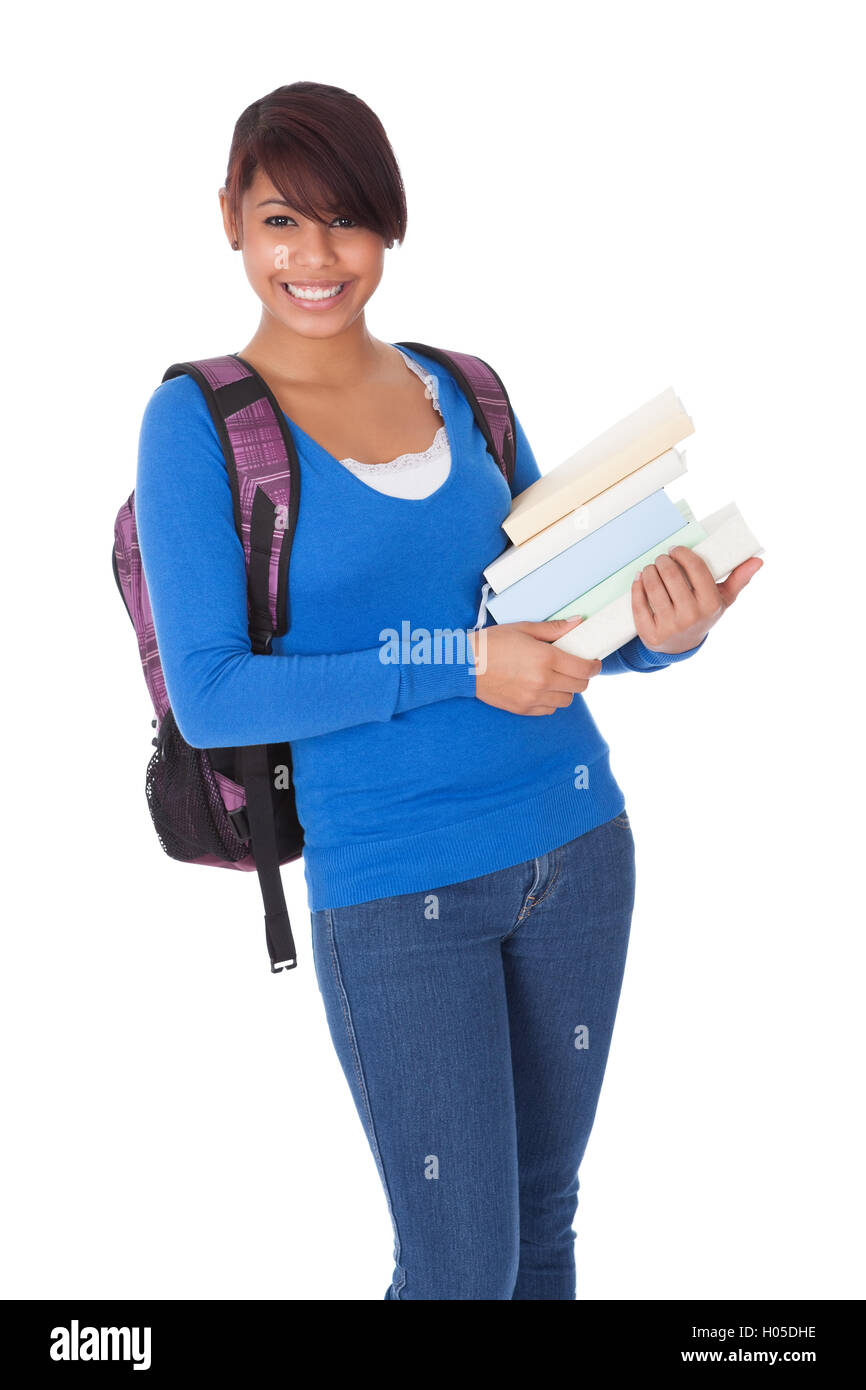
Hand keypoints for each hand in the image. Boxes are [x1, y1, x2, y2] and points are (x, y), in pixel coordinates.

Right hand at [467, 617, 601, 714]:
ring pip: (567, 700)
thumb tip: (578, 623)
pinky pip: (549, 710)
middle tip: (575, 668)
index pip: (584, 668)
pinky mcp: (523, 709)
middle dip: (582, 676)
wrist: (464, 665)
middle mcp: (542, 681)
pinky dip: (551, 701)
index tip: (593, 662)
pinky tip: (542, 689)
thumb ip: (554, 629)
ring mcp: (533, 698)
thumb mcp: (523, 628)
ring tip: (556, 678)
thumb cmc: (492, 643)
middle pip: (580, 686)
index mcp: (546, 658)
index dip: (594, 666)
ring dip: (566, 689)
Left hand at [632, 546, 762, 654]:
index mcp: (710, 604)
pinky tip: (640, 579)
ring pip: (653, 586)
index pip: (696, 569)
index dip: (683, 554)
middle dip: (664, 561)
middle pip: (671, 575)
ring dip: (649, 571)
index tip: (676, 550)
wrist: (681, 646)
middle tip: (662, 558)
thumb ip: (739, 579)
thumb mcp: (722, 599)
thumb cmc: (703, 615)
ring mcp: (669, 626)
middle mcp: (690, 616)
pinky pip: (638, 603)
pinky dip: (637, 586)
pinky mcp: (650, 633)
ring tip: (652, 568)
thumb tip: (757, 560)